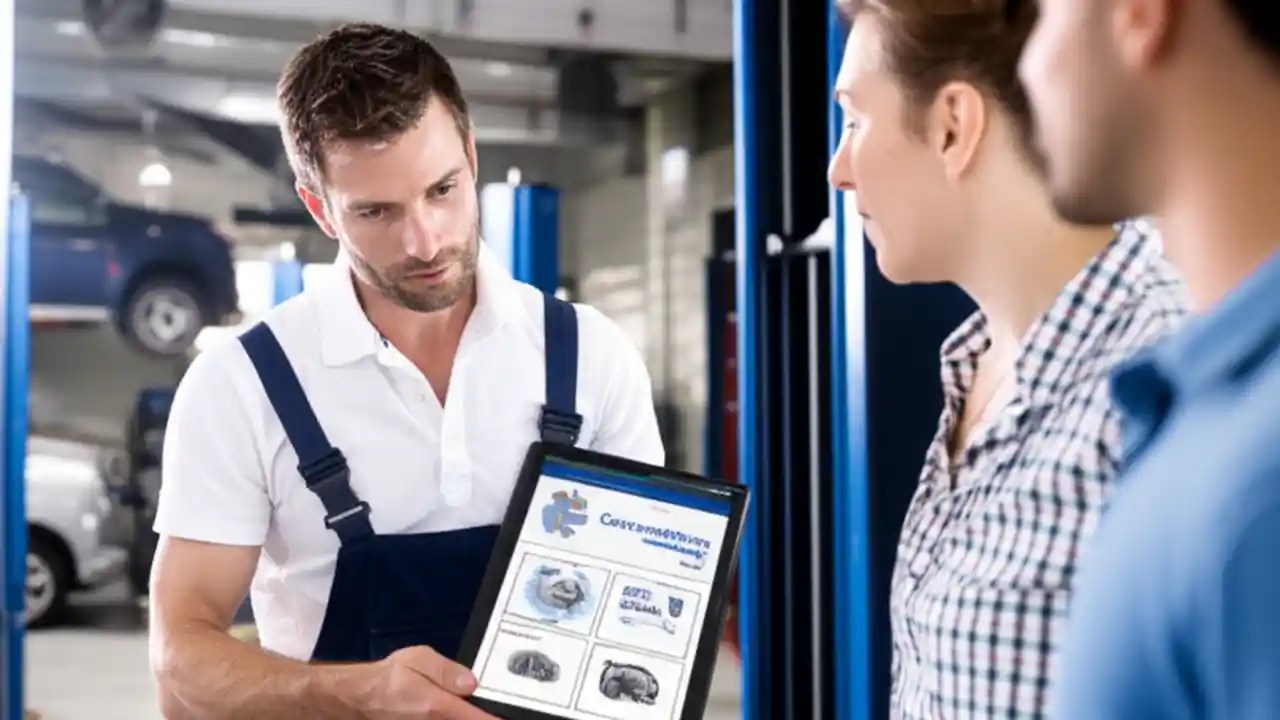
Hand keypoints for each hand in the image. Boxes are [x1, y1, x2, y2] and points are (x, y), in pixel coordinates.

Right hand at [361, 646, 497, 718]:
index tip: (508, 715)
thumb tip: (473, 684)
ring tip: (473, 706)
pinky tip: (448, 708)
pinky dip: (450, 717)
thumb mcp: (418, 660)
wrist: (355, 699)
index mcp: (438, 707)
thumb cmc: (387, 678)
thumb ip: (447, 671)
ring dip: (466, 715)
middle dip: (482, 716)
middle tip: (493, 708)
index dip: (497, 719)